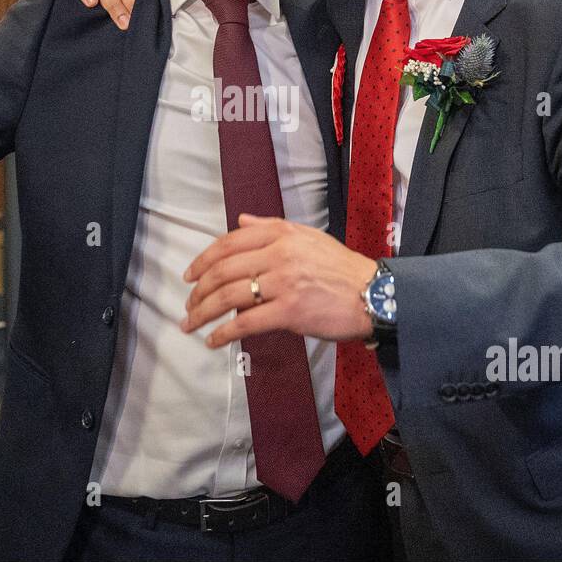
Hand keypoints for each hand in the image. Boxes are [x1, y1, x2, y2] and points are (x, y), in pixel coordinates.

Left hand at [182, 215, 379, 347]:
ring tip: (191, 324)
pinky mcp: (289, 311)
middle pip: (223, 271)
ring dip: (203, 313)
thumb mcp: (308, 236)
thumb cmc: (340, 268)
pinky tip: (213, 340)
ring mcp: (283, 283)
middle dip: (198, 291)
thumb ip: (271, 227)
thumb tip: (241, 220)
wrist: (373, 293)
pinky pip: (246, 323)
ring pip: (229, 297)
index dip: (203, 260)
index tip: (190, 276)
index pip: (229, 243)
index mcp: (281, 234)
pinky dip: (224, 333)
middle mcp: (279, 254)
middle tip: (188, 305)